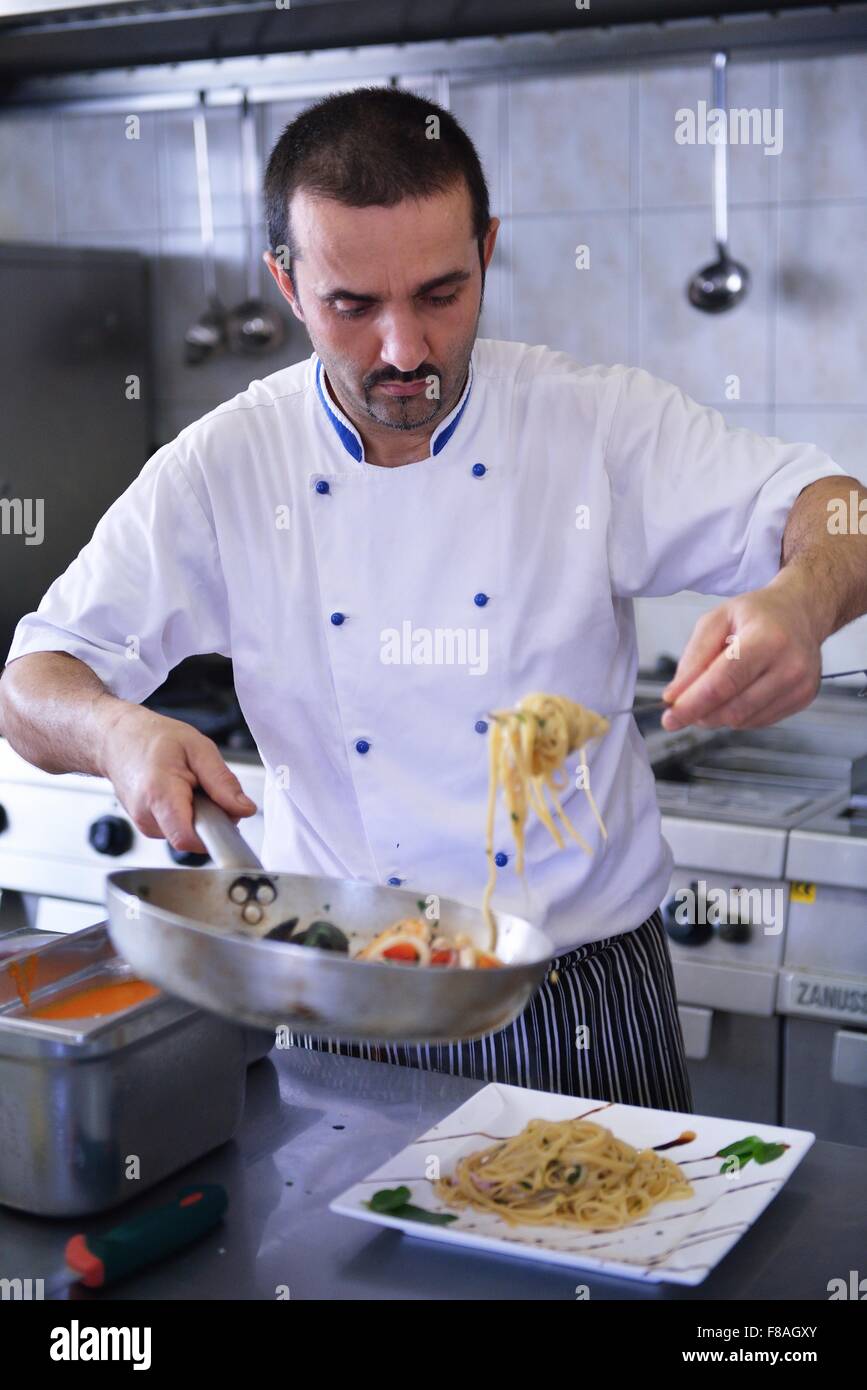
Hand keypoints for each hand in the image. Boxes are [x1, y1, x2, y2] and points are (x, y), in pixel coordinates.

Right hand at [98, 702, 256, 852]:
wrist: (116, 738)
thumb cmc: (152, 738)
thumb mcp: (198, 748)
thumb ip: (222, 781)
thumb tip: (244, 809)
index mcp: (159, 795)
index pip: (189, 839)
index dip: (215, 834)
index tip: (227, 817)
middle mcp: (147, 816)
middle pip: (194, 836)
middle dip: (211, 817)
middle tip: (206, 787)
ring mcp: (145, 825)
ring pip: (188, 833)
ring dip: (199, 814)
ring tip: (189, 786)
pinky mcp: (148, 827)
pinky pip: (179, 829)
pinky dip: (187, 814)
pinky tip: (179, 793)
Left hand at [660, 571, 823, 730]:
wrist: (799, 612)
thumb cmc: (756, 614)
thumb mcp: (716, 621)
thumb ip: (693, 659)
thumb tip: (675, 696)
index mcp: (768, 639)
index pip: (723, 683)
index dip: (692, 705)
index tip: (670, 718)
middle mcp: (790, 666)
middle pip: (733, 709)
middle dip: (701, 713)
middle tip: (684, 705)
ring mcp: (800, 686)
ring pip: (743, 721)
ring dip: (718, 714)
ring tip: (715, 690)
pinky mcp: (803, 700)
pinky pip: (757, 722)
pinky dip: (738, 713)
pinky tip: (738, 692)